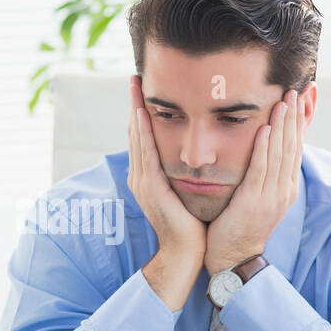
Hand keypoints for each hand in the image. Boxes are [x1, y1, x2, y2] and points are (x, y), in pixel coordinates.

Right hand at [128, 75, 205, 309]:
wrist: (187, 252)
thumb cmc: (193, 223)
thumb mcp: (186, 190)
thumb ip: (184, 171)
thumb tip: (197, 152)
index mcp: (148, 176)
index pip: (143, 137)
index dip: (141, 112)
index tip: (143, 89)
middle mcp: (140, 176)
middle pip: (135, 133)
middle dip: (134, 104)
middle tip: (133, 78)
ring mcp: (142, 182)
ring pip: (136, 139)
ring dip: (135, 111)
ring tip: (134, 88)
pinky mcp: (149, 188)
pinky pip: (144, 154)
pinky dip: (142, 133)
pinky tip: (141, 115)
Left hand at [204, 89, 305, 275]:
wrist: (233, 257)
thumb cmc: (239, 226)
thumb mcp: (258, 197)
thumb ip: (263, 174)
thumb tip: (264, 149)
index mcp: (285, 187)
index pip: (297, 148)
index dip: (300, 123)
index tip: (301, 99)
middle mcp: (283, 189)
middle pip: (293, 146)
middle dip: (295, 116)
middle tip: (296, 90)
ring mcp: (271, 196)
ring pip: (280, 154)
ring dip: (282, 125)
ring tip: (284, 100)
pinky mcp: (254, 201)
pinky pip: (261, 169)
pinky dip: (264, 147)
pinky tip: (265, 129)